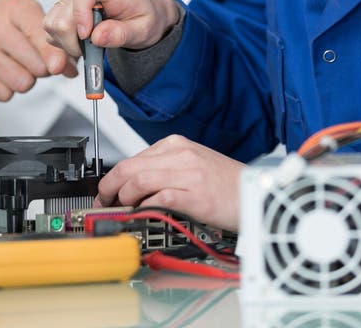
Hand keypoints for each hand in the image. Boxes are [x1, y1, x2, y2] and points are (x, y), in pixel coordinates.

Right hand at [0, 0, 77, 101]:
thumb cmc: (2, 21)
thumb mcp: (28, 18)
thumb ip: (53, 42)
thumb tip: (72, 70)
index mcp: (16, 7)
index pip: (42, 37)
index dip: (56, 55)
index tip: (61, 65)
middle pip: (38, 66)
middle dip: (42, 69)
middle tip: (32, 59)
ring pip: (22, 83)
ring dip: (25, 80)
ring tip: (15, 64)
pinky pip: (4, 94)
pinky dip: (7, 88)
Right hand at [43, 0, 179, 58]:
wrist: (142, 13)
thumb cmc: (144, 16)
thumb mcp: (143, 29)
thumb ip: (121, 33)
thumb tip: (97, 37)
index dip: (80, 12)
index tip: (87, 34)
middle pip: (61, 18)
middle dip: (74, 43)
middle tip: (94, 51)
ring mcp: (69, 2)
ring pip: (52, 27)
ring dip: (68, 46)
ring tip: (89, 49)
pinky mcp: (62, 14)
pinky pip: (51, 34)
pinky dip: (63, 48)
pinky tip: (81, 49)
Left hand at [94, 134, 242, 230]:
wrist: (256, 194)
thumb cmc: (226, 184)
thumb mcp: (192, 166)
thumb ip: (164, 170)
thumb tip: (133, 186)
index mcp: (176, 145)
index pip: (133, 158)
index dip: (113, 178)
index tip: (106, 193)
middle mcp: (180, 154)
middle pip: (130, 167)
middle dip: (109, 187)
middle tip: (103, 204)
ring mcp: (188, 172)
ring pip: (139, 179)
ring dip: (123, 198)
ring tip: (119, 212)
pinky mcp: (195, 194)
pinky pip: (159, 197)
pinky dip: (143, 207)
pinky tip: (140, 215)